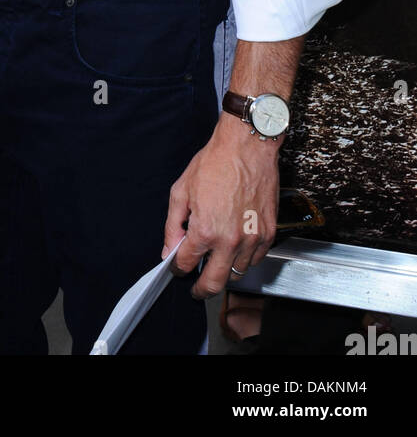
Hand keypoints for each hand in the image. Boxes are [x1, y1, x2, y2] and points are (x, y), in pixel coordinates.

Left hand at [161, 116, 279, 297]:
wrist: (247, 147)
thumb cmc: (215, 163)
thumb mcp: (182, 191)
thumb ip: (173, 225)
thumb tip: (169, 250)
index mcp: (205, 230)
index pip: (187, 264)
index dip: (178, 269)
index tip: (177, 268)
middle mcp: (230, 240)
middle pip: (215, 283)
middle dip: (202, 289)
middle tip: (197, 288)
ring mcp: (252, 239)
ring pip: (237, 273)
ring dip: (225, 271)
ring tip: (217, 259)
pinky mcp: (268, 234)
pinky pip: (255, 259)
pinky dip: (244, 258)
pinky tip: (235, 246)